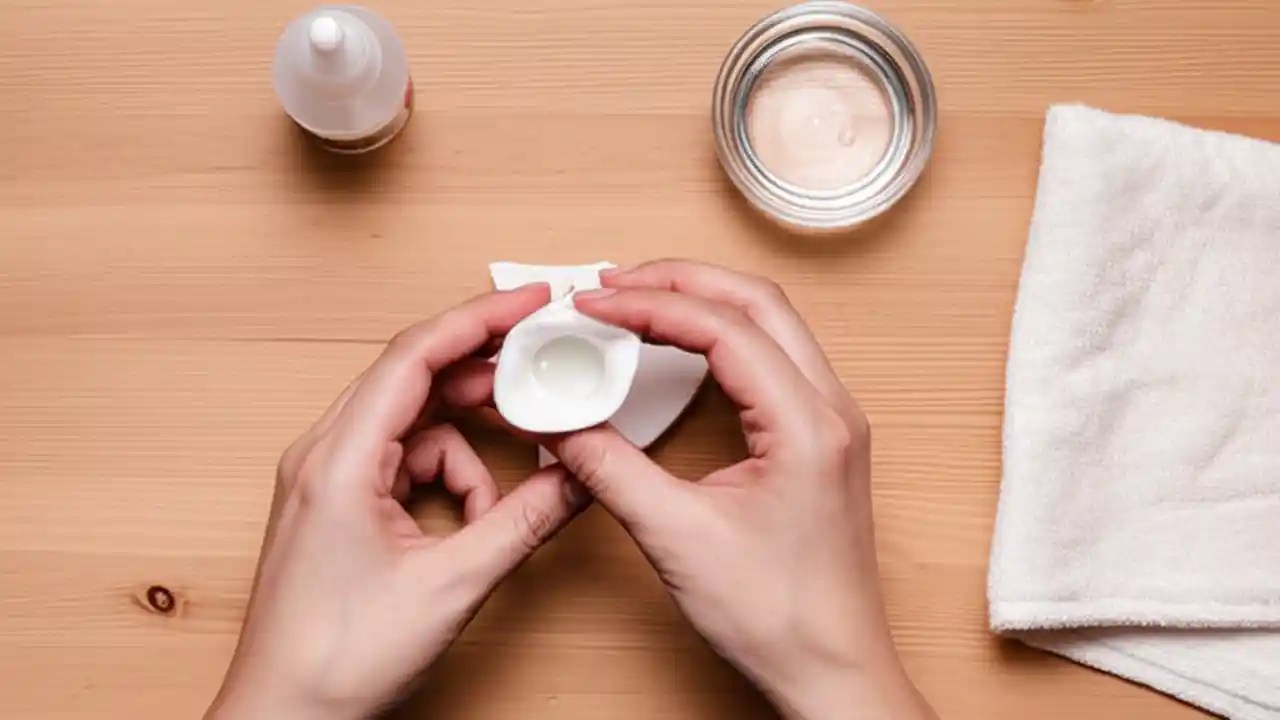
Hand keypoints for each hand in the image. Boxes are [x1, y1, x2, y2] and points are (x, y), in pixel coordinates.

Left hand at [206, 285, 589, 719]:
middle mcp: (326, 454)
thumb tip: (579, 475)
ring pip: (417, 425)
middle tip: (542, 376)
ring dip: (471, 447)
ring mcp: (328, 477)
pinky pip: (407, 461)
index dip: (478, 318)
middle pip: (415, 378)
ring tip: (507, 489)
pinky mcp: (339, 503)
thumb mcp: (452, 583)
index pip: (415, 356)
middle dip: (484, 378)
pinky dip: (450, 479)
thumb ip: (525, 520)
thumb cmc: (335, 657)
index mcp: (340, 458)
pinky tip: (474, 521)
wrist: (284, 718)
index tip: (530, 301)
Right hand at [548, 261, 935, 719]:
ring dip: (702, 301)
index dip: (650, 304)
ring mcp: (831, 421)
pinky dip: (721, 336)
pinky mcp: (819, 438)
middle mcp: (831, 409)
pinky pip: (773, 357)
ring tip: (637, 301)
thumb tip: (559, 421)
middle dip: (679, 280)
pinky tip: (679, 346)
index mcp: (806, 424)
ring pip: (769, 322)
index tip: (593, 303)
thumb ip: (609, 468)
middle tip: (612, 283)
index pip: (723, 326)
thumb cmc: (780, 616)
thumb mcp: (676, 537)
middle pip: (755, 301)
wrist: (833, 669)